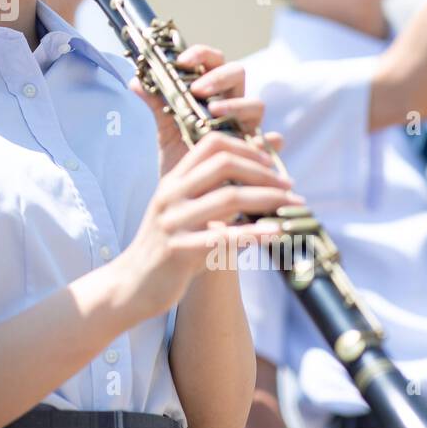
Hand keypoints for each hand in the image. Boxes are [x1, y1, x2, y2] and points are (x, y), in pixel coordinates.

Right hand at [113, 132, 296, 321]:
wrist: (133, 283)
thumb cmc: (172, 246)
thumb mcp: (187, 212)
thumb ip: (219, 192)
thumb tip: (262, 175)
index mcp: (174, 180)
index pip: (211, 144)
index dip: (246, 147)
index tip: (271, 163)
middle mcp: (171, 194)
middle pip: (224, 164)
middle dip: (263, 172)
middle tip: (289, 186)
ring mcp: (173, 221)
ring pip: (228, 198)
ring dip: (268, 199)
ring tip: (293, 206)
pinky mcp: (178, 250)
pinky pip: (222, 238)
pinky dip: (253, 233)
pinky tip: (275, 233)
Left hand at [129, 43, 273, 174]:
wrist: (188, 194)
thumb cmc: (181, 156)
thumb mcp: (166, 129)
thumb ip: (156, 104)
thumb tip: (135, 81)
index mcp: (211, 92)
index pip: (213, 62)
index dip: (201, 55)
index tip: (182, 61)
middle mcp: (232, 105)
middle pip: (237, 74)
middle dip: (218, 77)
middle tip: (198, 90)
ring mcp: (247, 126)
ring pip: (255, 105)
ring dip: (236, 105)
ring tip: (215, 113)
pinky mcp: (257, 152)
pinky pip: (271, 144)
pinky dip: (269, 141)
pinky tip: (262, 144)